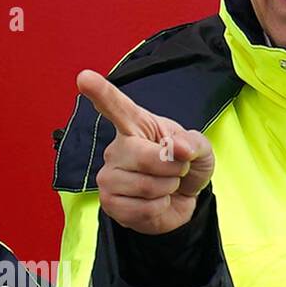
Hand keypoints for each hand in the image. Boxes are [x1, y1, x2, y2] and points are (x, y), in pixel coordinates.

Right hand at [76, 69, 215, 234]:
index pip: (117, 108)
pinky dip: (160, 207)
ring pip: (147, 186)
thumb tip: (178, 149)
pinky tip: (155, 203)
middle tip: (177, 169)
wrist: (182, 199)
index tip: (85, 77)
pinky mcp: (109, 203)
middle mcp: (117, 149)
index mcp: (136, 126)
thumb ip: (194, 142)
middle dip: (174, 167)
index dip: (101, 92)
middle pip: (146, 157)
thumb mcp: (200, 149)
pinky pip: (143, 208)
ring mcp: (109, 177)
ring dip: (168, 188)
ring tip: (165, 185)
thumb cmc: (186, 165)